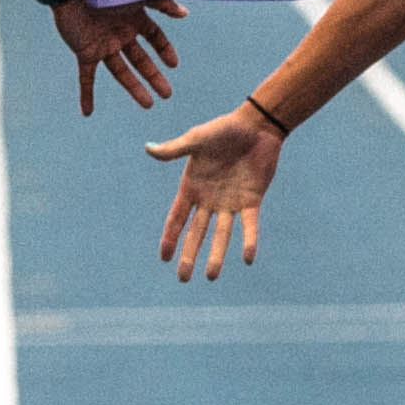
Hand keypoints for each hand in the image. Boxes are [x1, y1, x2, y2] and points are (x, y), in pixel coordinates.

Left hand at [55, 0, 182, 114]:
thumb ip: (161, 2)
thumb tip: (185, 13)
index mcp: (133, 18)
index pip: (154, 38)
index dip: (165, 50)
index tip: (174, 64)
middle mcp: (120, 34)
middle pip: (141, 60)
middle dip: (154, 77)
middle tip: (167, 94)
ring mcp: (103, 45)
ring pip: (121, 71)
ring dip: (134, 88)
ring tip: (148, 105)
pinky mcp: (85, 52)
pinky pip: (86, 77)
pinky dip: (86, 94)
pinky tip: (87, 112)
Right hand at [145, 103, 282, 281]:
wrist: (256, 126)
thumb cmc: (223, 130)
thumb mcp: (196, 139)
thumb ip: (174, 150)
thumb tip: (148, 149)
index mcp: (192, 187)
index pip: (177, 218)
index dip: (170, 238)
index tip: (163, 258)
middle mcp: (209, 200)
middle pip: (197, 233)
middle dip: (190, 255)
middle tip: (184, 278)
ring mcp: (230, 202)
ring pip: (221, 234)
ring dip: (216, 254)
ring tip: (211, 276)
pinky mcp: (252, 201)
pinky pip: (249, 225)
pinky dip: (249, 240)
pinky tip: (247, 258)